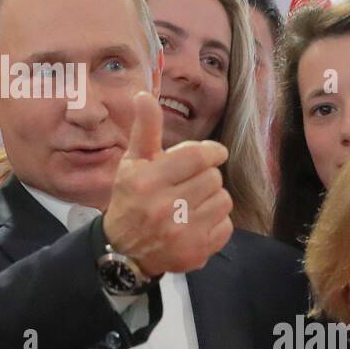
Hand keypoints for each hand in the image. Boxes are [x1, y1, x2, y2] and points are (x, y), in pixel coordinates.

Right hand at [102, 91, 232, 276]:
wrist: (124, 250)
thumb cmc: (131, 198)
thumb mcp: (133, 162)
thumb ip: (145, 129)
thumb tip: (144, 95)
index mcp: (146, 180)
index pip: (197, 156)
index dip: (212, 151)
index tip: (214, 154)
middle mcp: (163, 207)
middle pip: (213, 178)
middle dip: (207, 177)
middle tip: (192, 183)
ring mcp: (180, 233)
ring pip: (223, 201)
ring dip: (213, 199)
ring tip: (194, 203)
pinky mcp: (194, 253)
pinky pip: (226, 227)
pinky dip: (217, 223)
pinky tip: (197, 223)